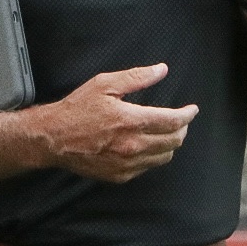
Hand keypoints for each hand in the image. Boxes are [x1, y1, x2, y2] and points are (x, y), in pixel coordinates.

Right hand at [32, 63, 197, 184]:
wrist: (54, 138)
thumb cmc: (78, 109)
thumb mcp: (105, 84)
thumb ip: (136, 77)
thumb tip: (161, 70)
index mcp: (131, 121)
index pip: (173, 122)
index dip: (187, 115)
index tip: (192, 110)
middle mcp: (133, 145)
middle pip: (173, 141)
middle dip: (181, 129)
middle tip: (180, 120)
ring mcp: (127, 164)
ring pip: (163, 157)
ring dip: (170, 144)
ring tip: (165, 132)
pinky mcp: (120, 175)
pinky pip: (147, 167)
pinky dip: (153, 155)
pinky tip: (146, 145)